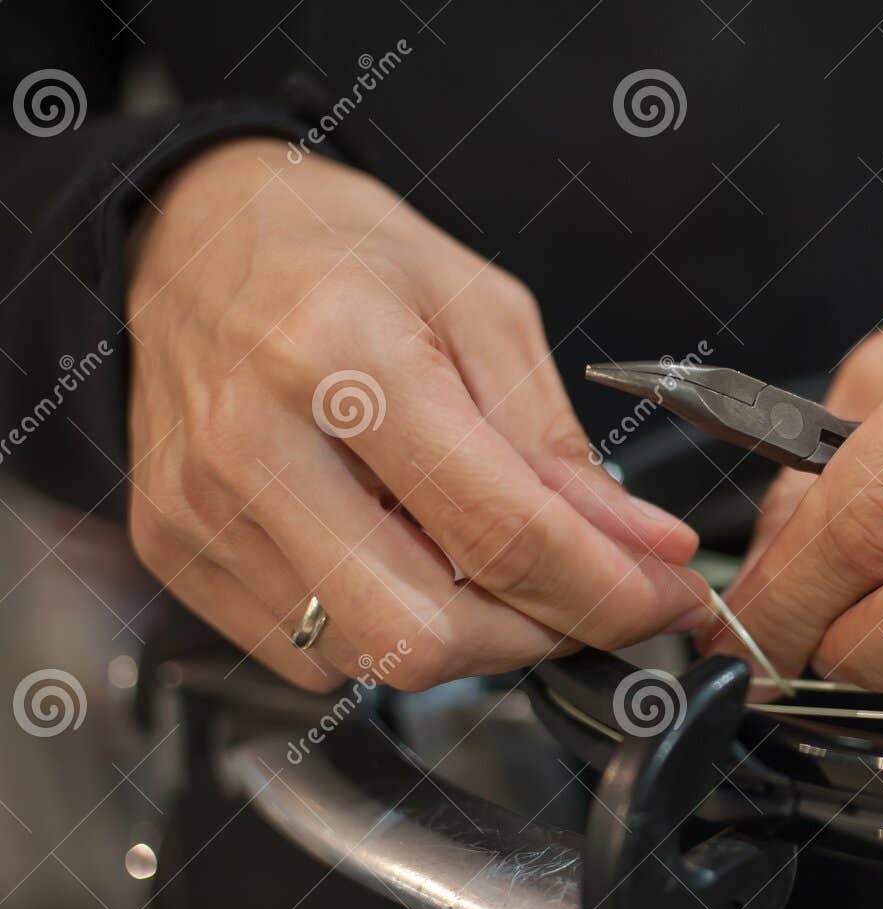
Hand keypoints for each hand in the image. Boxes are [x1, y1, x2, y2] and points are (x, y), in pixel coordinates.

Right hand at [127, 139, 708, 691]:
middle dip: (537, 634)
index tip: (667, 598)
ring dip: (467, 636)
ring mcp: (202, 510)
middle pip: (430, 633)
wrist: (188, 236)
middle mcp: (256, 446)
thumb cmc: (340, 255)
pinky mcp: (176, 551)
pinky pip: (312, 655)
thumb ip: (559, 444)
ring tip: (479, 552)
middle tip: (581, 590)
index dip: (609, 590)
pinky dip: (387, 626)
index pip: (503, 533)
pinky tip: (398, 553)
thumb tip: (643, 548)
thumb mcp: (480, 310)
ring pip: (373, 659)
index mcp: (344, 359)